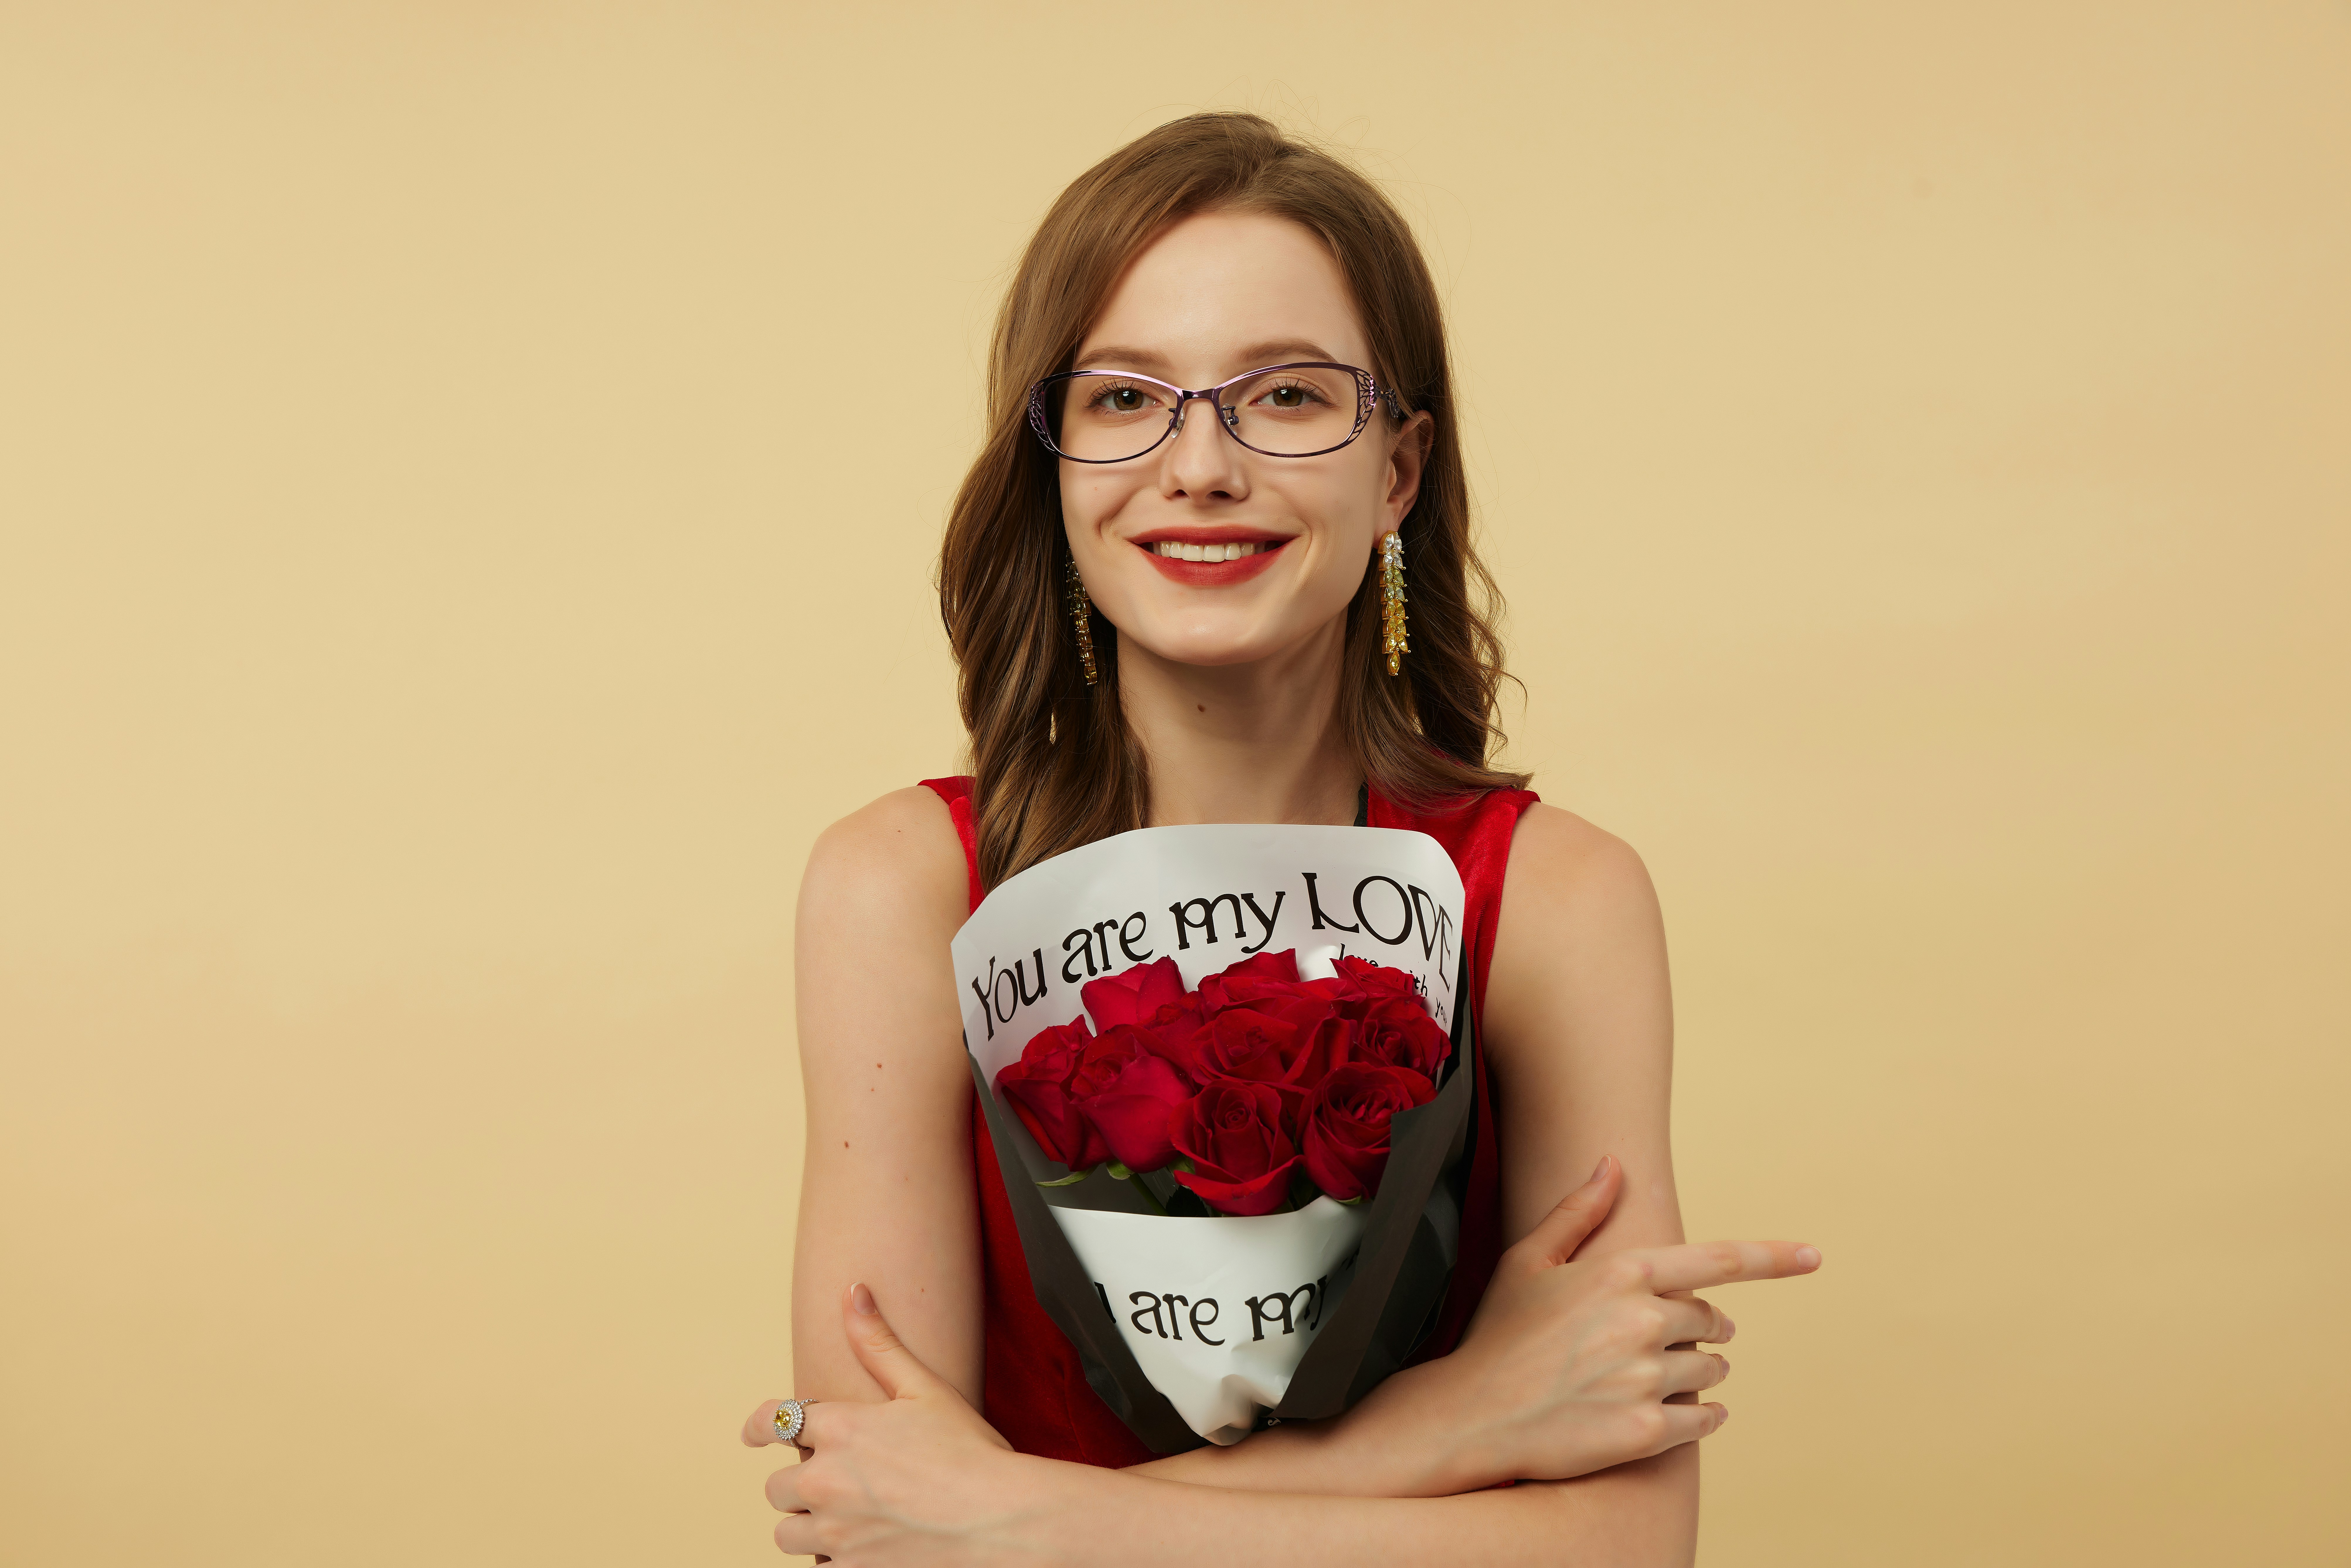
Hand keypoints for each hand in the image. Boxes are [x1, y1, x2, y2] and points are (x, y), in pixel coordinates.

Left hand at [744, 1284, 1040, 1563]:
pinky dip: (832, 1559)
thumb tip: (853, 1293)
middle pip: (776, 1487)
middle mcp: (826, 1481)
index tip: (753, 1434)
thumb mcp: (925, 1388)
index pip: (773, 1421)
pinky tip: (861, 1547)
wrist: (1000, 1520)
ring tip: (838, 1520)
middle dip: (797, 1482)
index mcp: (840, 1430)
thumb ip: (879, 1343)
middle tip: (828, 1481)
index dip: (757, 1426)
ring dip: (805, 1526)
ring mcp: (834, 1533)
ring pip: (786, 1534)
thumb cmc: (970, 1452)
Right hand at [1379, 1155, 1820, 1492]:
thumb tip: (1612, 1163)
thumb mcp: (1528, 1261)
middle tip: (1670, 1338)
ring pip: (1711, 1371)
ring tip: (1653, 1376)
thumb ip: (1578, 1212)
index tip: (1814, 1256)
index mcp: (1621, 1274)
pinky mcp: (1647, 1430)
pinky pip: (1706, 1420)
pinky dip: (1702, 1417)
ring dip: (1699, 1373)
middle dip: (1702, 1327)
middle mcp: (1642, 1322)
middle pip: (1711, 1321)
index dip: (1772, 1257)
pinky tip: (1678, 1414)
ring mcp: (1646, 1378)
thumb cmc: (1498, 1335)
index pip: (1718, 1260)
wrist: (1472, 1416)